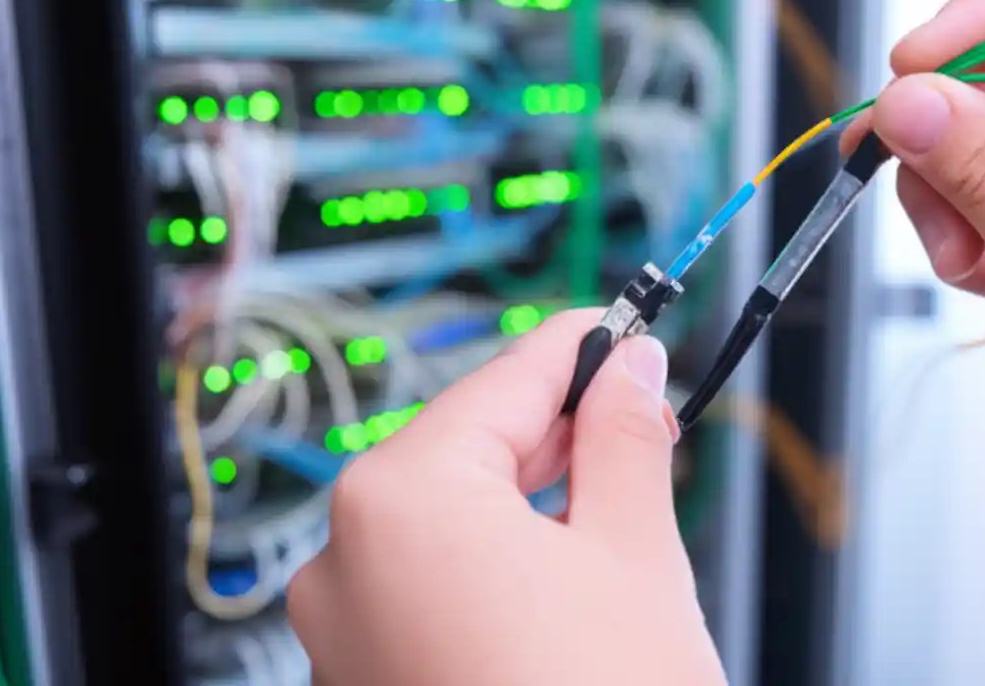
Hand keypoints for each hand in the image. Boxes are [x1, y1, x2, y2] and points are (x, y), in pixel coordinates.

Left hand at [287, 310, 725, 684]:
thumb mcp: (635, 554)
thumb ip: (624, 439)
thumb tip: (629, 372)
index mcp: (401, 500)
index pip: (505, 379)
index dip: (580, 350)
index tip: (623, 333)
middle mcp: (345, 556)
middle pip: (467, 446)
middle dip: (558, 433)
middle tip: (642, 424)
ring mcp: (342, 627)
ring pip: (447, 517)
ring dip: (528, 499)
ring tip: (612, 509)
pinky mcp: (361, 676)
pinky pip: (424, 582)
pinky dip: (489, 563)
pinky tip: (558, 578)